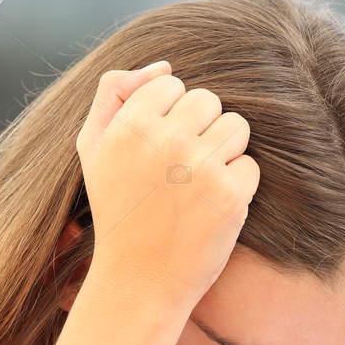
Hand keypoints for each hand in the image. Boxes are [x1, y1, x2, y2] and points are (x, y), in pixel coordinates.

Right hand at [76, 61, 259, 313]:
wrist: (138, 279)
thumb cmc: (118, 209)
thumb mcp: (94, 148)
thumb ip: (114, 93)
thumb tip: (163, 65)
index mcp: (130, 124)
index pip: (172, 83)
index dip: (170, 116)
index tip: (157, 150)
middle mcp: (165, 140)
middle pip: (208, 100)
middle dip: (200, 129)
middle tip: (180, 169)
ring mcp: (201, 167)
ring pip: (236, 126)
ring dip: (224, 151)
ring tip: (198, 183)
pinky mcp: (230, 195)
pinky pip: (249, 164)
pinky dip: (237, 185)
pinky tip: (210, 207)